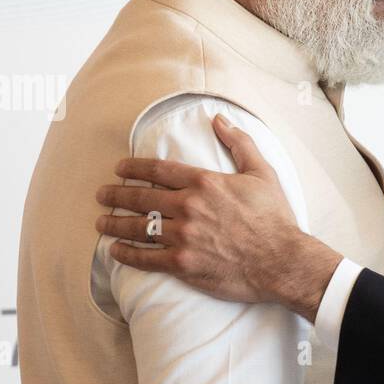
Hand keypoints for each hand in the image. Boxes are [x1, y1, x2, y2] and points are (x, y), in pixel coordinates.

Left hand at [94, 114, 341, 315]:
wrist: (282, 260)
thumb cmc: (275, 218)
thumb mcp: (262, 173)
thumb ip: (239, 143)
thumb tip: (219, 120)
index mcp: (204, 183)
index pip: (158, 170)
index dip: (134, 168)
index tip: (119, 168)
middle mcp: (188, 207)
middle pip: (141, 198)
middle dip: (116, 195)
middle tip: (101, 195)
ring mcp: (183, 236)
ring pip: (138, 228)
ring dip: (114, 224)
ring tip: (101, 222)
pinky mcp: (183, 264)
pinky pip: (146, 258)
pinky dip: (127, 254)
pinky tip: (115, 251)